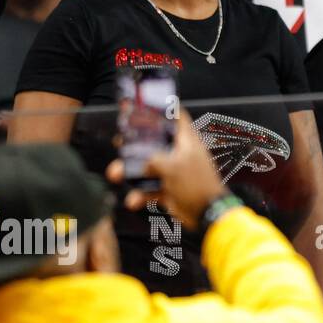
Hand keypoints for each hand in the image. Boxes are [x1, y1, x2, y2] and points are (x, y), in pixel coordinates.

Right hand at [106, 112, 224, 229]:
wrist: (207, 214)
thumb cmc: (197, 185)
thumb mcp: (173, 166)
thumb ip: (154, 159)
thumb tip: (142, 162)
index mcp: (187, 142)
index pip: (176, 118)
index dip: (162, 111)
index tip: (145, 108)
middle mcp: (180, 154)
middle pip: (155, 143)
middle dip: (135, 145)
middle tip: (120, 144)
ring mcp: (174, 172)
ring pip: (148, 167)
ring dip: (130, 173)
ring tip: (115, 174)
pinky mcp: (169, 189)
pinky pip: (149, 189)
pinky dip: (140, 194)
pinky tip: (133, 200)